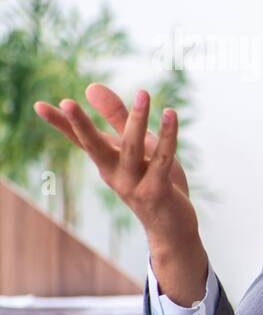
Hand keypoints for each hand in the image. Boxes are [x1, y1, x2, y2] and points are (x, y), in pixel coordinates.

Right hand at [33, 84, 207, 304]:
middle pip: (94, 146)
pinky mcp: (157, 191)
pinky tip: (171, 114)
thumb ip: (118, 118)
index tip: (39, 106)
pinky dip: (168, 136)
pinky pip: (162, 159)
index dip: (61, 124)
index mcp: (107, 163)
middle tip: (67, 102)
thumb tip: (91, 86)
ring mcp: (134, 184)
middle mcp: (115, 174)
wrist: (172, 228)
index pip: (80, 140)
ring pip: (132, 148)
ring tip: (143, 93)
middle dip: (82, 125)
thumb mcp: (137, 148)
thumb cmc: (154, 182)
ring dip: (137, 120)